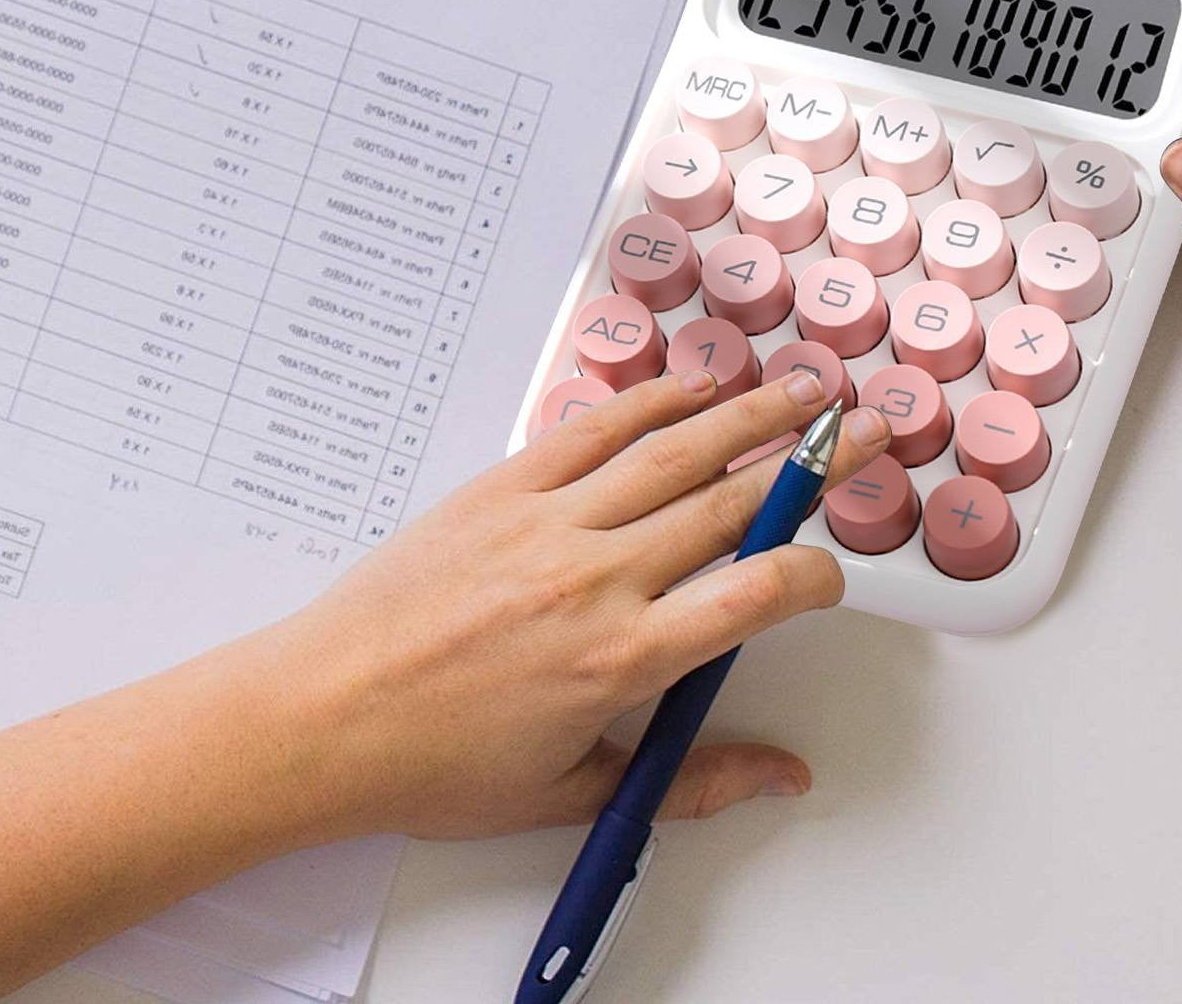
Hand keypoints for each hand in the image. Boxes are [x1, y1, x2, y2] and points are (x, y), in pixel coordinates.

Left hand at [256, 371, 889, 840]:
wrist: (318, 718)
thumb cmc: (433, 764)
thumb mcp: (573, 795)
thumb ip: (691, 781)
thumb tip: (779, 774)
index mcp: (621, 659)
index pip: (757, 594)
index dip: (816, 572)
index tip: (830, 570)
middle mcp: (597, 578)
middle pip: (735, 502)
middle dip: (815, 465)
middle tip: (862, 434)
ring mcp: (549, 523)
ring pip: (677, 451)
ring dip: (753, 413)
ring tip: (805, 390)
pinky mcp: (503, 489)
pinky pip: (594, 430)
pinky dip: (653, 402)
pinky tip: (697, 386)